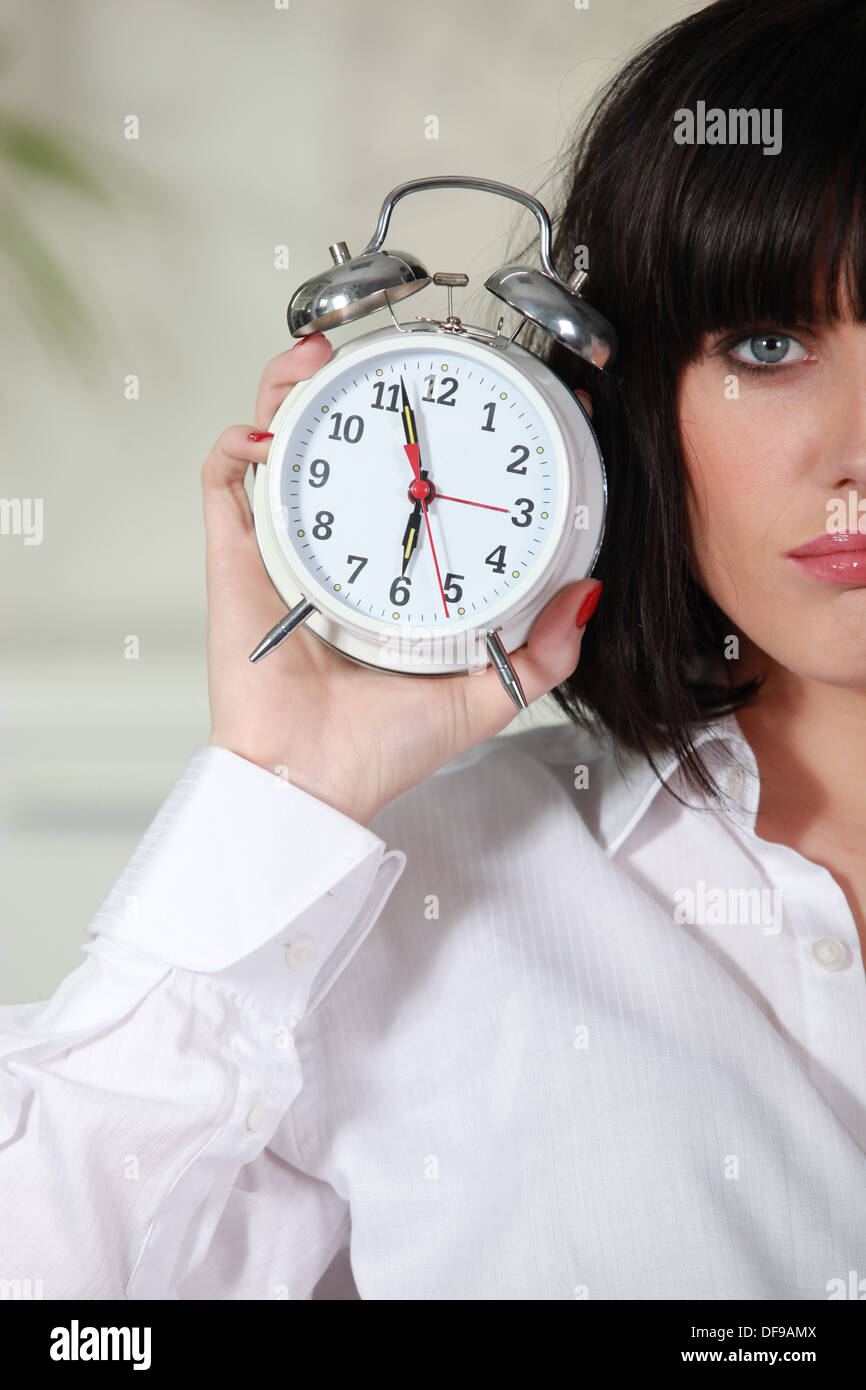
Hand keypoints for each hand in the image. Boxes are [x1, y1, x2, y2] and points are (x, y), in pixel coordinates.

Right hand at [202, 336, 601, 826]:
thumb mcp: (487, 692)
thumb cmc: (383, 748)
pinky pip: (223, 486)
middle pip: (335, 447)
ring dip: (288, 390)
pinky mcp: (234, 560)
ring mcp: (282, 550)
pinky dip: (236, 446)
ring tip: (316, 358)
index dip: (431, 432)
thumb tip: (587, 594)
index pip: (408, 485)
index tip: (471, 391)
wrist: (314, 781)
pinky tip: (264, 433)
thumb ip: (544, 649)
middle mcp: (334, 552)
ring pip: (277, 446)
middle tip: (380, 360)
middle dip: (350, 389)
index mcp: (387, 574)